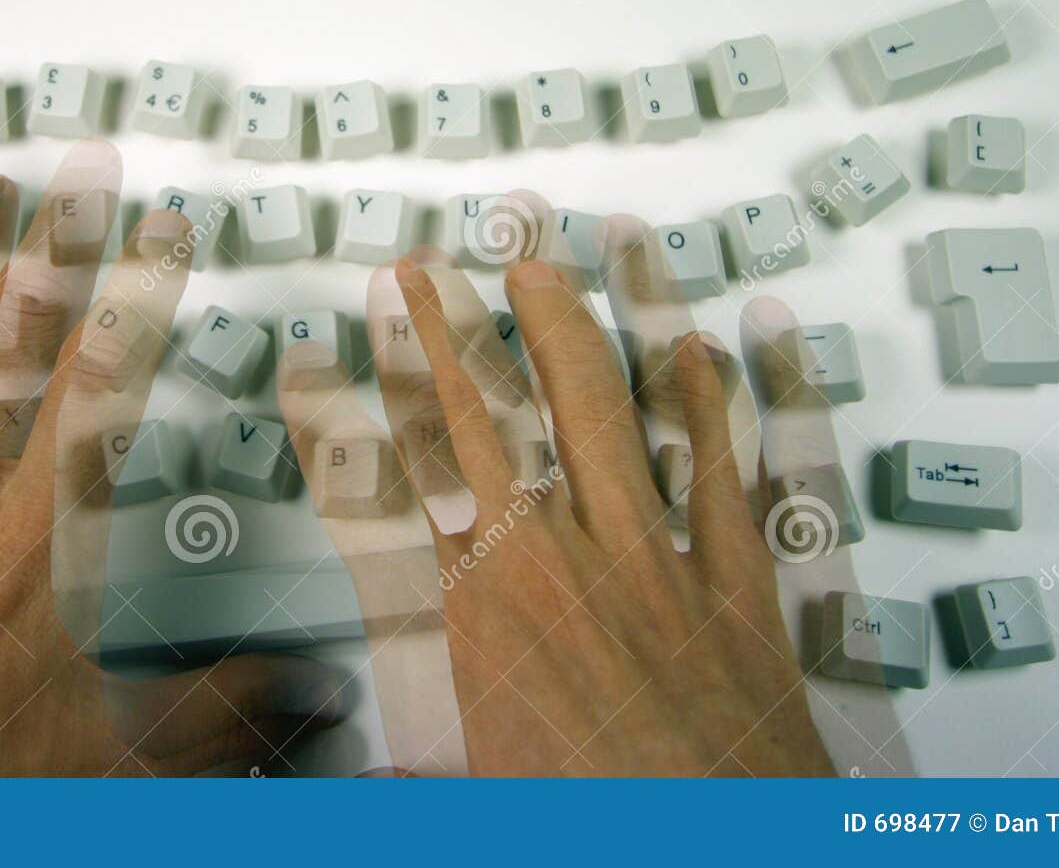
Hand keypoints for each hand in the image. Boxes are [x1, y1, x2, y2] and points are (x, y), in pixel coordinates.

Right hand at [350, 238, 832, 775]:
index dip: (346, 409)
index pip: (391, 484)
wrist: (719, 852)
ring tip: (567, 250)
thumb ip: (401, 777)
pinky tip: (724, 335)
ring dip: (585, 324)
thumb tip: (356, 793)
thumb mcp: (463, 792)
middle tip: (432, 265)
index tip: (315, 352)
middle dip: (457, 333)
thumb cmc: (587, 824)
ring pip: (615, 411)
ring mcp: (658, 558)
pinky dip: (732, 397)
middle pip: (495, 420)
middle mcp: (562, 562)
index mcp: (480, 616)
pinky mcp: (743, 579)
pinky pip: (741, 464)